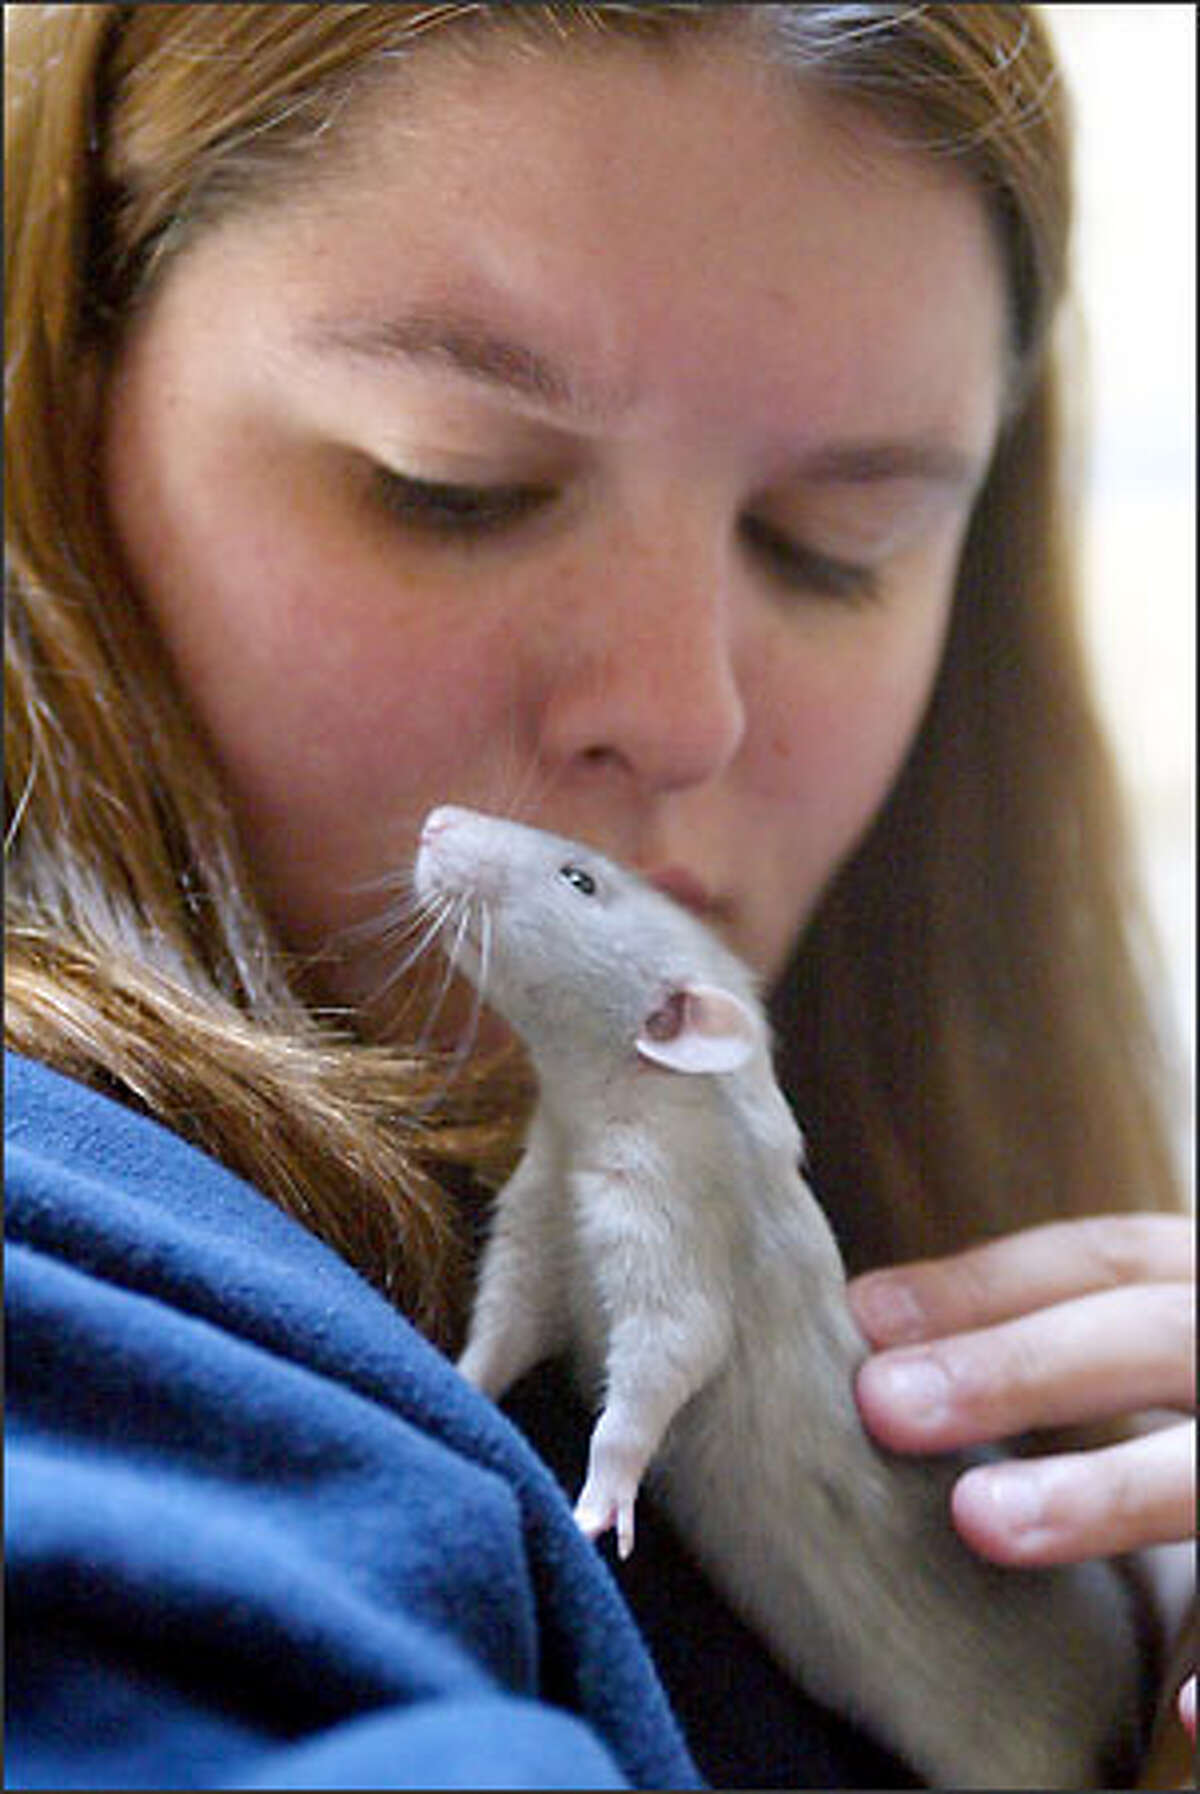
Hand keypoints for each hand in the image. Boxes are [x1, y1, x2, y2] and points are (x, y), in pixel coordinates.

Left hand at [847, 1215, 1196, 1734]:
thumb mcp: (1187, 1336)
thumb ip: (1084, 1332)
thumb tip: (883, 1322)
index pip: (1112, 1257)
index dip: (990, 1281)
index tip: (862, 1315)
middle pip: (1162, 1337)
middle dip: (1023, 1366)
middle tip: (885, 1405)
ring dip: (1111, 1491)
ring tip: (981, 1524)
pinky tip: (1188, 1711)